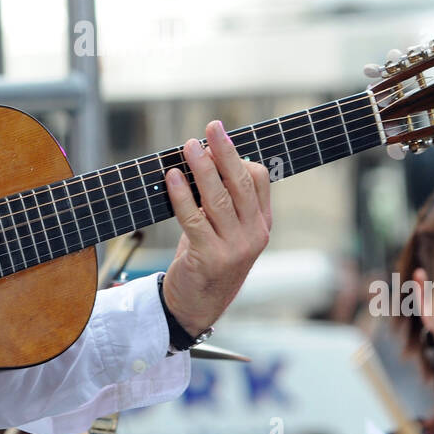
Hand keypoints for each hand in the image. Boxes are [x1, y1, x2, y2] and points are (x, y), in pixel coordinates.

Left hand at [162, 120, 271, 337]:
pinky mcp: (210, 258)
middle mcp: (253, 235)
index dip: (238, 156)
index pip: (258, 180)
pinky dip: (181, 195)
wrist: (196, 306)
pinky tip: (172, 177)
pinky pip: (193, 218)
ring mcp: (234, 248)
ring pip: (218, 199)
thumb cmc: (207, 259)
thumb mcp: (224, 229)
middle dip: (225, 151)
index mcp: (262, 224)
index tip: (218, 138)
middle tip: (211, 127)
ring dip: (202, 168)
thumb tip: (205, 156)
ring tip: (188, 146)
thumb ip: (223, 199)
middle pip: (240, 184)